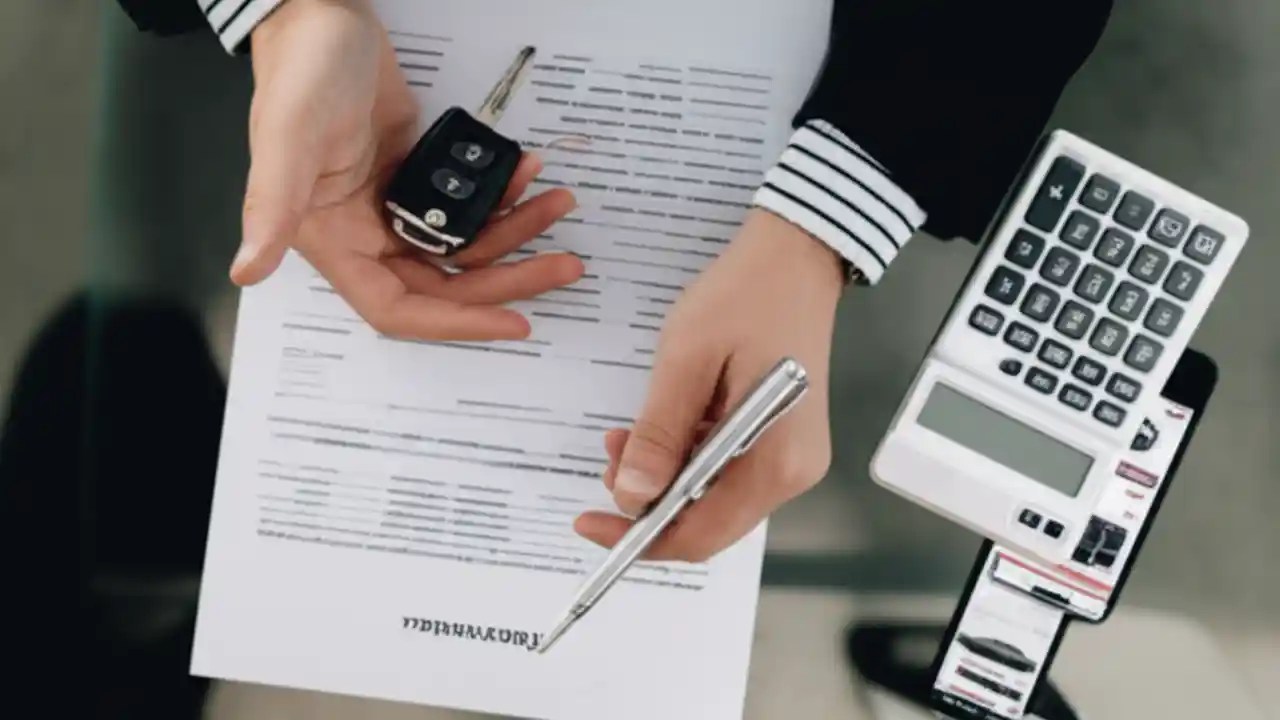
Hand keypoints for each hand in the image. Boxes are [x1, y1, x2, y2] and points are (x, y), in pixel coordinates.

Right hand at [234, 0, 582, 339]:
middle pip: (446, 283)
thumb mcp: (286, 137)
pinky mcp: (417, 175)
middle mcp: (365, 232)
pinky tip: (527, 172)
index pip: (396, 308)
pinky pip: (468, 205)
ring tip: (557, 203)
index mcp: (332, 239)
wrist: (323, 11)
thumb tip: (247, 270)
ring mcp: (395, 204)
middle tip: (562, 264)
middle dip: (507, 278)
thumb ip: (270, 207)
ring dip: (515, 232)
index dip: (455, 323)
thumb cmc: (300, 68)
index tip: (513, 323)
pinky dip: (502, 195)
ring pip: (465, 245)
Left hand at [574, 209, 844, 561]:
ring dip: (664, 476)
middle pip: (707, 523)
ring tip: (627, 433)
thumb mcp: (687, 362)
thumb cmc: (745, 297)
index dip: (639, 540)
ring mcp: (790, 458)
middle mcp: (792, 473)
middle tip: (609, 457)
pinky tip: (665, 423)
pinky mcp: (781, 440)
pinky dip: (686, 459)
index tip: (590, 521)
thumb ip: (659, 434)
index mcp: (777, 462)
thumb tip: (630, 497)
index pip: (701, 535)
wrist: (796, 256)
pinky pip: (725, 470)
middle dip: (648, 503)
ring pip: (712, 497)